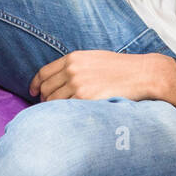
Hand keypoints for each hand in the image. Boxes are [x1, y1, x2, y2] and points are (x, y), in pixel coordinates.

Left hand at [29, 50, 175, 106]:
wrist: (141, 74)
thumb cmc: (121, 68)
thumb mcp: (94, 59)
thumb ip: (76, 66)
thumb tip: (60, 80)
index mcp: (73, 58)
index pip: (43, 73)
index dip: (35, 84)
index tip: (33, 92)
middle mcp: (72, 70)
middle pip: (45, 89)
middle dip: (43, 99)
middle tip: (47, 107)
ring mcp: (78, 85)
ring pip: (52, 102)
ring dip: (52, 109)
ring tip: (59, 114)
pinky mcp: (86, 98)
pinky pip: (66, 110)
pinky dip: (64, 115)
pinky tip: (69, 117)